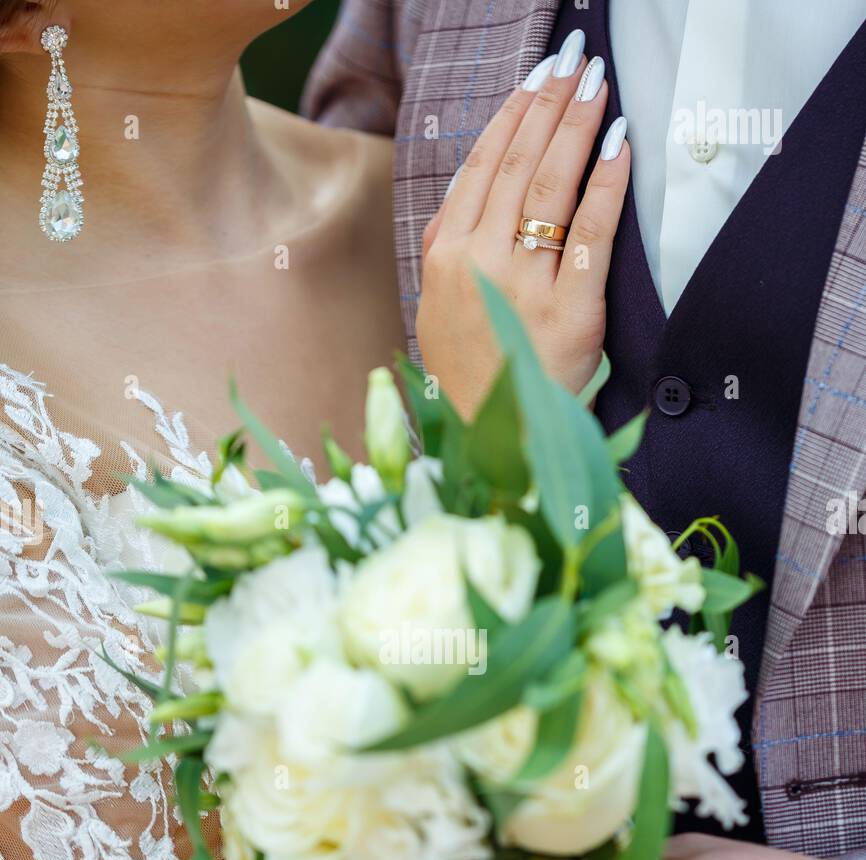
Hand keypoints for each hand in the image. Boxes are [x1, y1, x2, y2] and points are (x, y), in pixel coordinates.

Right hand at [416, 47, 629, 418]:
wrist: (488, 445)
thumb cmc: (470, 379)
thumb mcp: (440, 310)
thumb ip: (453, 252)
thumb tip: (472, 195)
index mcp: (443, 256)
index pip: (482, 166)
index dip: (512, 115)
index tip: (538, 78)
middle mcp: (477, 262)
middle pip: (518, 165)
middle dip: (550, 104)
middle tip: (576, 61)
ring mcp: (521, 285)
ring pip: (550, 187)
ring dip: (577, 127)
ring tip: (597, 85)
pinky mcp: (567, 311)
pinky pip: (590, 233)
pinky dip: (606, 184)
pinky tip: (621, 146)